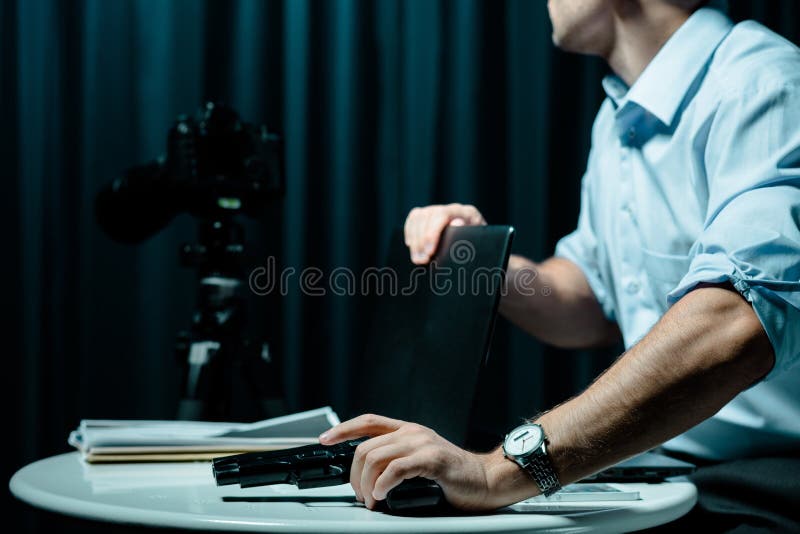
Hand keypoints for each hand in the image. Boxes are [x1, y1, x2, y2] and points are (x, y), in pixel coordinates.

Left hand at [319, 414, 503, 511]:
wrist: (487, 480)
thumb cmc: (455, 476)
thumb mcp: (420, 461)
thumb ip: (397, 460)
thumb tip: (368, 475)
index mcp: (408, 431)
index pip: (368, 421)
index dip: (343, 428)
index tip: (325, 438)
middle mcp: (413, 433)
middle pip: (365, 447)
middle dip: (354, 474)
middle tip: (360, 494)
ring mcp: (422, 444)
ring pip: (376, 457)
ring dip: (366, 484)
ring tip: (372, 500)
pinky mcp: (432, 459)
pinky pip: (396, 468)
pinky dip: (383, 484)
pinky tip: (383, 495)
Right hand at [404, 204, 486, 263]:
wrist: (481, 247)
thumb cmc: (480, 248)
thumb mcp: (480, 244)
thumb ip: (469, 235)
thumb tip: (456, 223)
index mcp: (467, 213)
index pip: (443, 215)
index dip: (432, 233)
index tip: (429, 252)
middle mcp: (453, 208)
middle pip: (428, 216)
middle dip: (421, 240)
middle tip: (422, 260)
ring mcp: (440, 210)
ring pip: (419, 217)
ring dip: (414, 239)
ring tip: (417, 258)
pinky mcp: (430, 215)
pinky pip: (414, 217)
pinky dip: (410, 231)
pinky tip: (411, 245)